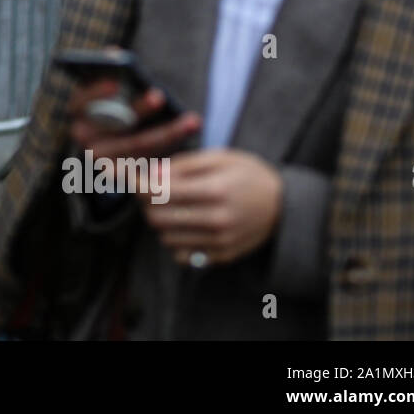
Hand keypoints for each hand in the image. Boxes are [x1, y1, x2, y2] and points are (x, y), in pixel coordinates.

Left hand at [138, 148, 282, 265]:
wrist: (286, 206)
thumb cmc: (248, 175)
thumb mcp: (220, 157)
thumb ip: (183, 165)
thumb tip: (151, 173)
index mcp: (215, 190)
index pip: (159, 192)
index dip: (136, 184)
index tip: (127, 177)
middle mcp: (217, 219)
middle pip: (157, 218)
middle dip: (146, 203)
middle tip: (150, 190)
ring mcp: (220, 242)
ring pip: (165, 237)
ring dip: (159, 221)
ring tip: (170, 206)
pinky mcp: (222, 256)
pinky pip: (181, 254)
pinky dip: (174, 240)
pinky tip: (183, 224)